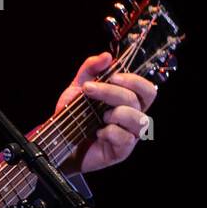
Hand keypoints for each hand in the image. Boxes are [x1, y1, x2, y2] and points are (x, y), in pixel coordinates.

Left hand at [54, 52, 158, 173]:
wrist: (59, 142)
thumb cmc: (74, 116)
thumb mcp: (78, 88)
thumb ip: (91, 69)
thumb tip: (107, 56)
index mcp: (129, 102)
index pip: (147, 89)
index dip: (135, 80)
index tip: (113, 76)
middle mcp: (134, 118)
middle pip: (138, 100)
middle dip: (112, 92)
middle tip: (89, 89)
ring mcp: (130, 135)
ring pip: (138, 120)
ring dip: (115, 113)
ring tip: (99, 116)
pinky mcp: (121, 151)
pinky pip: (124, 139)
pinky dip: (109, 132)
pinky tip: (97, 132)